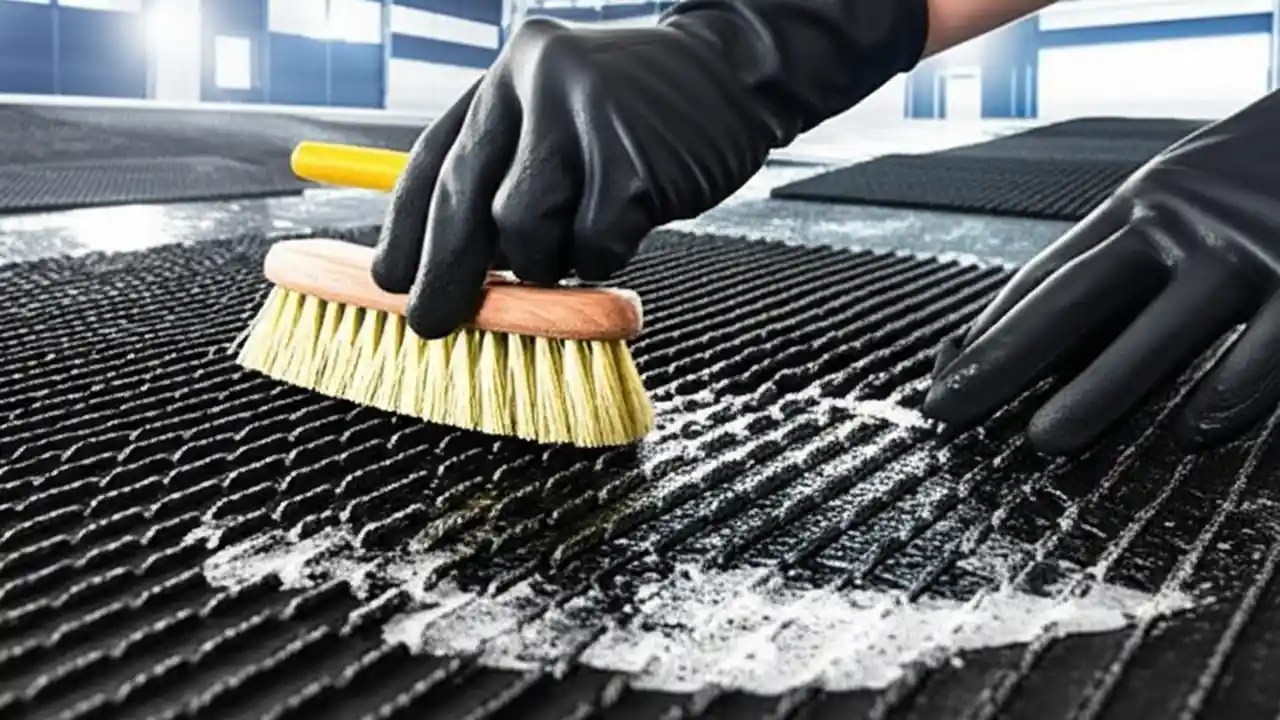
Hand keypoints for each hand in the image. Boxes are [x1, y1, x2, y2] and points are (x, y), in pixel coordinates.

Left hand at [374, 0, 928, 338]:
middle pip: (465, 199)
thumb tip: (454, 272)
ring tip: (579, 242)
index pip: (436, 160)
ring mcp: (582, 116)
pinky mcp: (632, 158)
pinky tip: (625, 227)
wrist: (734, 74)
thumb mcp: (562, 126)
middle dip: (445, 275)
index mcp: (508, 77)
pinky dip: (603, 256)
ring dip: (546, 261)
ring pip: (524, 230)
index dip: (406, 230)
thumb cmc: (641, 117)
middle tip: (433, 323)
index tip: (390, 282)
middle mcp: (533, 83)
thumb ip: (512, 180)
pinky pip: (592, 244)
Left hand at [923, 91, 1279, 453]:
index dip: (986, 337)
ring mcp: (1250, 257)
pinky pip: (1262, 362)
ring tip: (1047, 440)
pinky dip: (1226, 403)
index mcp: (1140, 207)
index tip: (942, 387)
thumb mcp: (1173, 200)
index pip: (1045, 278)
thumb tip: (1021, 337)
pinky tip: (1193, 433)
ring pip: (1159, 340)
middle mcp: (1185, 228)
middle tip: (954, 411)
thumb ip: (1115, 261)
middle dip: (1005, 362)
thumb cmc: (1254, 176)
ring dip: (1096, 394)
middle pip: (1074, 302)